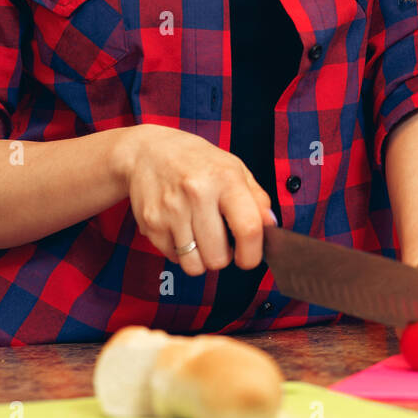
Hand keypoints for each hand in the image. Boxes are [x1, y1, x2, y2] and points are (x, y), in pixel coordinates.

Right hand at [112, 123, 276, 275]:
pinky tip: (180, 229)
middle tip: (220, 239)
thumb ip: (257, 198)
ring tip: (201, 236)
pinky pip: (173, 258)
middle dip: (224, 256)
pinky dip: (180, 251)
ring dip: (201, 258)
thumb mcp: (233, 167)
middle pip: (218, 257)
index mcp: (224, 178)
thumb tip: (271, 226)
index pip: (248, 229)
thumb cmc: (196, 160)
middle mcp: (197, 193)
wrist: (147, 151)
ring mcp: (170, 210)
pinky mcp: (151, 224)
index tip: (249, 257)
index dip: (252, 254)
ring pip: (194, 266)